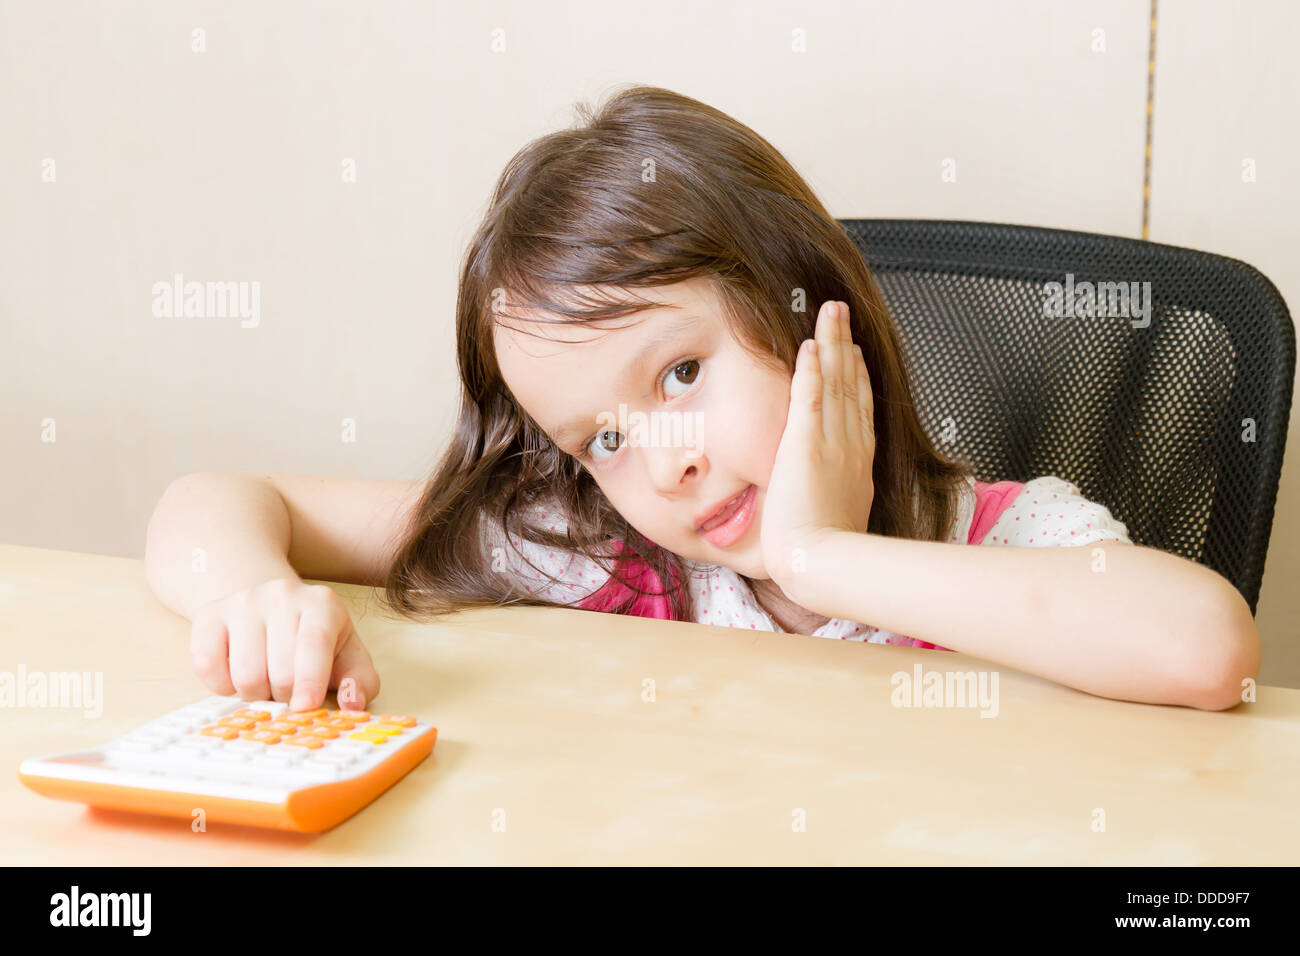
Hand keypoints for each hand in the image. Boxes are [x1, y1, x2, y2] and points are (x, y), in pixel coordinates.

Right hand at [189, 577, 380, 710]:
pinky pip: (207, 667)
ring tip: (265, 679)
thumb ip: (360, 681)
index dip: (310, 681)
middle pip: (279, 670)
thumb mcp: (347, 655)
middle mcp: (282, 595)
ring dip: (255, 692)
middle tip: (287, 689)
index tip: (305, 707)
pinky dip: (222, 685)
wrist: (270, 606)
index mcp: (321, 604)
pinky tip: (236, 673)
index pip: (313, 644)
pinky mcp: (209, 614)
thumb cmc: (314, 640)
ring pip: (244, 674)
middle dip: (285, 694)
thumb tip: (353, 702)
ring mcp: (242, 601)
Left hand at [761, 300, 875, 594]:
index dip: (858, 375)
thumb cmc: (825, 553)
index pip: (860, 408)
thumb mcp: (841, 516)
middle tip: (841, 313)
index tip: (854, 351)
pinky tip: (809, 345)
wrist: (821, 565)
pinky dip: (811, 371)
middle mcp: (850, 446)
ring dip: (831, 343)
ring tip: (829, 312)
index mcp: (859, 463)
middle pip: (851, 384)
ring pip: (834, 382)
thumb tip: (834, 495)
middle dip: (846, 345)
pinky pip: (810, 400)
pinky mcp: (807, 447)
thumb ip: (838, 495)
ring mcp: (831, 444)